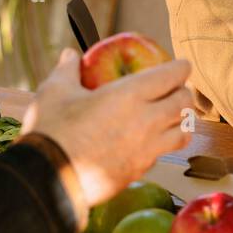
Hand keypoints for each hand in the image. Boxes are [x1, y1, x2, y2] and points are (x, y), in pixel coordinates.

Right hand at [18, 48, 192, 212]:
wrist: (48, 178)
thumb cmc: (52, 130)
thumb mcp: (54, 91)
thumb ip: (67, 69)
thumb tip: (70, 55)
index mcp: (130, 95)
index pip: (172, 75)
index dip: (180, 68)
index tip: (180, 66)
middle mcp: (146, 121)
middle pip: (184, 103)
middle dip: (184, 93)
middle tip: (175, 90)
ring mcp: (147, 149)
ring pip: (183, 134)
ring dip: (181, 122)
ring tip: (171, 118)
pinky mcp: (140, 171)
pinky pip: (162, 155)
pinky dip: (163, 146)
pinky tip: (149, 143)